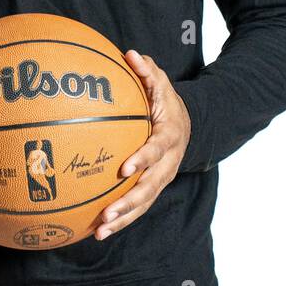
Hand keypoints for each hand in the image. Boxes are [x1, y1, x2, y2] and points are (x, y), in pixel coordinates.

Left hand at [94, 50, 191, 240]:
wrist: (189, 126)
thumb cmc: (166, 103)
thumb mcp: (161, 83)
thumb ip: (147, 70)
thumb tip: (130, 53)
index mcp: (169, 137)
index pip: (156, 149)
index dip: (142, 159)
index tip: (124, 169)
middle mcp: (167, 163)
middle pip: (150, 187)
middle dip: (129, 202)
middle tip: (107, 213)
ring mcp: (162, 178)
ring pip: (144, 203)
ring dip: (123, 219)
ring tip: (100, 231)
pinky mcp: (153, 188)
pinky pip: (138, 207)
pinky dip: (121, 220)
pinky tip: (97, 231)